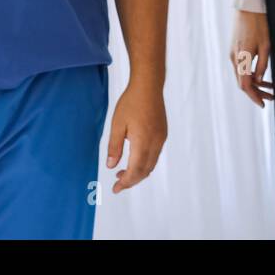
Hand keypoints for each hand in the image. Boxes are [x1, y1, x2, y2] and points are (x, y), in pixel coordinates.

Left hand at [106, 79, 166, 193]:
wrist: (148, 86)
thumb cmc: (131, 103)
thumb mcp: (117, 125)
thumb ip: (114, 147)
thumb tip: (111, 166)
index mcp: (142, 142)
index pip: (135, 170)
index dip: (125, 183)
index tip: (115, 189)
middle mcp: (155, 143)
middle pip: (145, 171)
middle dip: (131, 181)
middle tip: (118, 184)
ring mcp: (161, 138)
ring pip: (151, 164)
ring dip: (138, 172)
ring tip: (122, 173)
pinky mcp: (163, 134)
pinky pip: (155, 155)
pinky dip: (144, 163)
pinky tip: (134, 158)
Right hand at [230, 10, 272, 106]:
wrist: (247, 7)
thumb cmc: (258, 24)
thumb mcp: (265, 46)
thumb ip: (262, 65)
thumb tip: (259, 82)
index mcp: (241, 58)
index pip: (245, 85)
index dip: (254, 97)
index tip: (264, 104)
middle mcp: (234, 58)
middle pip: (243, 83)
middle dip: (257, 92)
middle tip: (272, 97)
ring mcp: (232, 54)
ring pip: (242, 76)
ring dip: (255, 84)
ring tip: (271, 88)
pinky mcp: (234, 50)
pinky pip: (241, 68)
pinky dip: (251, 75)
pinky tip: (261, 76)